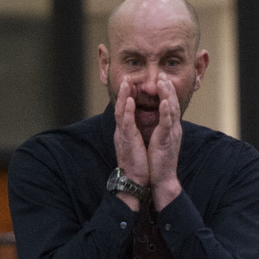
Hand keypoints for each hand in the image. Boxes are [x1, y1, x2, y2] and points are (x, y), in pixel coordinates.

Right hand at [113, 80, 148, 197]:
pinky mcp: (127, 141)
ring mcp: (123, 136)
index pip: (125, 111)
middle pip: (120, 107)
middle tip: (126, 77)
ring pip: (120, 111)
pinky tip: (129, 100)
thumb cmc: (138, 166)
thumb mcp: (136, 146)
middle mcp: (122, 132)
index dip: (127, 97)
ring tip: (126, 82)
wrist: (135, 181)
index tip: (130, 84)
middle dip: (123, 91)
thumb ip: (135, 134)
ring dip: (123, 95)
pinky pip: (126, 124)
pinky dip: (127, 111)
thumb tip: (136, 128)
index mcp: (126, 132)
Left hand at [148, 76, 182, 210]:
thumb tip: (158, 120)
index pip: (170, 105)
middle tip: (162, 74)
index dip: (167, 92)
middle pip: (173, 103)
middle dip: (168, 88)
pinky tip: (165, 101)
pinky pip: (167, 123)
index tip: (161, 79)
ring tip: (163, 82)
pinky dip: (167, 112)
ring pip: (172, 110)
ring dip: (168, 94)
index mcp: (171, 128)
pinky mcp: (167, 140)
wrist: (162, 179)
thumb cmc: (159, 162)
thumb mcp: (160, 140)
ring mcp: (172, 134)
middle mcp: (174, 128)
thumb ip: (160, 129)